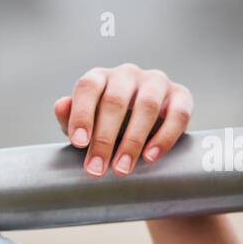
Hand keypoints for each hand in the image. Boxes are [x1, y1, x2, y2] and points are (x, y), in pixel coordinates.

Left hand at [53, 63, 193, 176]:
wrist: (143, 128)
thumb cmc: (106, 125)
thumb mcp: (84, 124)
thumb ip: (70, 117)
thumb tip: (61, 106)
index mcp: (100, 78)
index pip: (88, 87)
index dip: (82, 114)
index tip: (79, 143)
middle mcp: (127, 74)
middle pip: (115, 101)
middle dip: (104, 138)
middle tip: (96, 169)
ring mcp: (156, 82)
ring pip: (147, 106)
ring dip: (133, 141)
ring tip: (122, 169)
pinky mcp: (180, 95)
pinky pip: (177, 114)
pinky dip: (164, 137)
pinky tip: (150, 157)